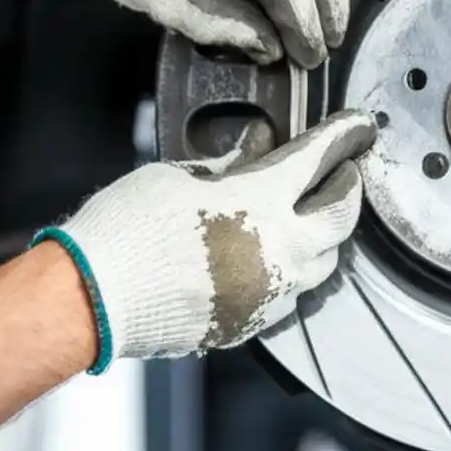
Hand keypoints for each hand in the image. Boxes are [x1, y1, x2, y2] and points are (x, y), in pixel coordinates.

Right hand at [40, 110, 376, 372]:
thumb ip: (230, 164)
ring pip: (325, 262)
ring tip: (315, 216)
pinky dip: (294, 271)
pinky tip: (278, 258)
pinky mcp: (254, 323)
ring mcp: (272, 292)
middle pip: (343, 216)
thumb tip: (257, 147)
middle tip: (346, 172)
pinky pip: (293, 294)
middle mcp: (282, 249)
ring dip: (326, 236)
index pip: (319, 158)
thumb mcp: (179, 176)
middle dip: (349, 188)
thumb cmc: (127, 230)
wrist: (92, 299)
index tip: (359, 127)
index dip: (344, 136)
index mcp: (264, 201)